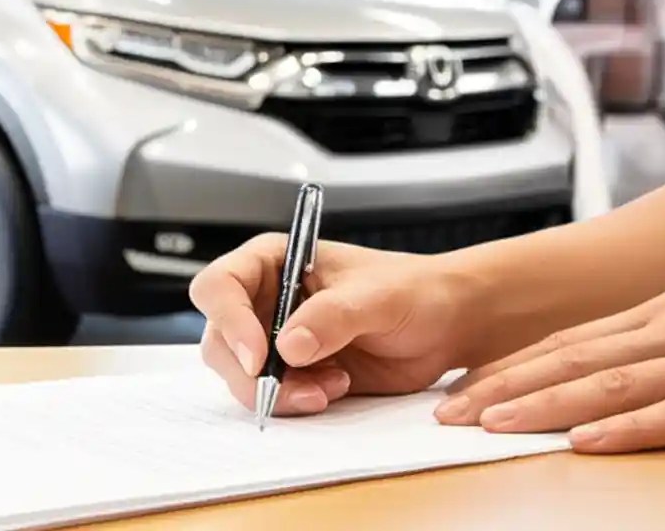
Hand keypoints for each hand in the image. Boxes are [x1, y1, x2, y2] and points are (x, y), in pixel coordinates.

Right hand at [190, 234, 472, 415]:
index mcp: (272, 262)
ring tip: (329, 388)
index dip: (229, 321)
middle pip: (220, 340)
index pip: (220, 286)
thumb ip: (332, 317)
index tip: (259, 355)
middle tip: (290, 389)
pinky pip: (271, 396)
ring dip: (277, 392)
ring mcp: (274, 339)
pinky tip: (336, 388)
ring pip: (240, 375)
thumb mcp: (377, 296)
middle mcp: (263, 300)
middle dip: (250, 373)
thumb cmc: (412, 290)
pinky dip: (295, 402)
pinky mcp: (292, 373)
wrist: (443, 325)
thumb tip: (287, 347)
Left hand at [436, 288, 664, 453]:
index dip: (506, 369)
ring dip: (545, 406)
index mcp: (653, 316)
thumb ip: (632, 354)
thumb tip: (563, 382)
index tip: (459, 393)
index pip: (562, 344)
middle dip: (504, 387)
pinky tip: (583, 441)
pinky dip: (625, 428)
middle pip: (570, 360)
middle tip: (452, 414)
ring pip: (608, 384)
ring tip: (494, 424)